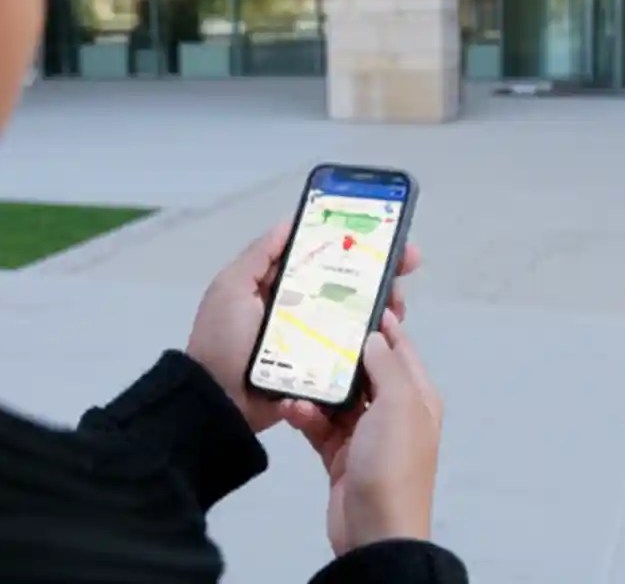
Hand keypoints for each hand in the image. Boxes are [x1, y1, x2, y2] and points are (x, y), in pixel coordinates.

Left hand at [186, 221, 420, 433]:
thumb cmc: (223, 339)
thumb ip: (259, 255)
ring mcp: (315, 339)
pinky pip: (354, 350)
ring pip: (358, 316)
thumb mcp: (232, 288)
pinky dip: (374, 340)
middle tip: (406, 266)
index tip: (386, 236)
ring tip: (397, 303)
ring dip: (383, 305)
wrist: (219, 402)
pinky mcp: (324, 367)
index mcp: (282, 286)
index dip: (353, 245)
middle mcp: (303, 308)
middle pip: (350, 284)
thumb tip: (290, 221)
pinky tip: (388, 330)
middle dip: (381, 273)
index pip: (324, 258)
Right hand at [281, 309, 443, 555]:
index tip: (352, 301)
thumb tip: (376, 337)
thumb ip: (387, 367)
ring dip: (315, 388)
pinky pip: (320, 425)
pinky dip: (305, 416)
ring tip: (293, 377)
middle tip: (308, 332)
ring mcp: (366, 435)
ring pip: (336, 398)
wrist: (375, 532)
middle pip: (363, 371)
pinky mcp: (340, 455)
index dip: (380, 326)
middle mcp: (393, 412)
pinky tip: (291, 409)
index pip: (398, 350)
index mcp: (417, 396)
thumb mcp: (399, 405)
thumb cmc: (394, 466)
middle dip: (336, 355)